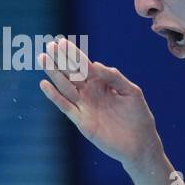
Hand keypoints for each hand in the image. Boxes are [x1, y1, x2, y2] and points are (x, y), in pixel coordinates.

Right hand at [38, 39, 160, 167]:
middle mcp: (91, 93)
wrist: (140, 144)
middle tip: (49, 46)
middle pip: (72, 74)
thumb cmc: (139, 116)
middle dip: (60, 60)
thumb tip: (95, 64)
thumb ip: (115, 77)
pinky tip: (45, 84)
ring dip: (54, 74)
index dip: (73, 54)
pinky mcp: (81, 121)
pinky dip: (55, 96)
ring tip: (43, 59)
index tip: (61, 41)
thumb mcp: (132, 92)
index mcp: (103, 83)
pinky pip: (65, 106)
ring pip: (65, 87)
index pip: (85, 66)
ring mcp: (84, 106)